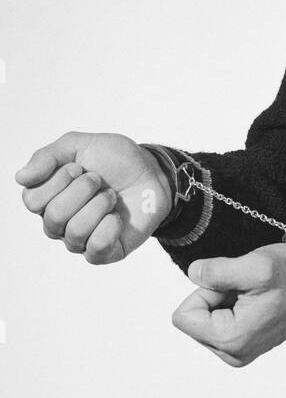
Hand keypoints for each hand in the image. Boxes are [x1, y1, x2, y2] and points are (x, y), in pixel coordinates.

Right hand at [15, 131, 172, 262]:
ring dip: (99, 205)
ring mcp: (80, 240)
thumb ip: (47, 156)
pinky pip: (96, 248)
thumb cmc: (114, 160)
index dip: (57, 180)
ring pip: (75, 232)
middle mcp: (58, 223)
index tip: (78, 167)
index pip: (32, 200)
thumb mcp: (80, 145)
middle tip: (98, 179)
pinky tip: (117, 216)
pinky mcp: (103, 252)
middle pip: (53, 216)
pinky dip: (110, 226)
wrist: (152, 172)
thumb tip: (20, 178)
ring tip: (111, 196)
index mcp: (48, 198)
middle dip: (82, 190)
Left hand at [170, 243, 285, 366]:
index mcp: (230, 339)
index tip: (231, 286)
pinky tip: (253, 302)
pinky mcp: (242, 347)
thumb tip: (193, 273)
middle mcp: (232, 353)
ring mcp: (237, 353)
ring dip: (223, 302)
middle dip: (214, 298)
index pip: (184, 316)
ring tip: (251, 295)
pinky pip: (219, 325)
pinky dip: (231, 309)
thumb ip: (217, 271)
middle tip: (244, 290)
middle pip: (194, 320)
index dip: (205, 292)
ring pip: (205, 322)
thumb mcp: (255, 266)